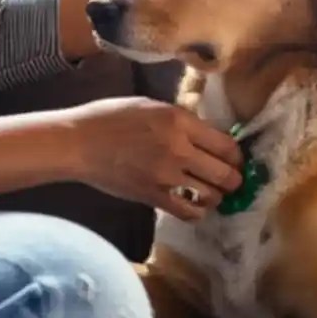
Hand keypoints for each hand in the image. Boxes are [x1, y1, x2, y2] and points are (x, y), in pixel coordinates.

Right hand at [65, 97, 243, 220]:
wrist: (79, 143)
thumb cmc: (111, 118)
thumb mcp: (152, 106)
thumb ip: (181, 120)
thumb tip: (207, 134)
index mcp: (180, 121)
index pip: (227, 145)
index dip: (238, 156)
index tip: (236, 160)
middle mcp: (179, 148)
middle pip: (226, 173)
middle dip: (234, 179)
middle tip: (232, 180)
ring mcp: (167, 176)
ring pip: (212, 195)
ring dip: (217, 196)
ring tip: (212, 193)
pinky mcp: (153, 197)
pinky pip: (188, 212)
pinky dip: (198, 211)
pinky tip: (194, 205)